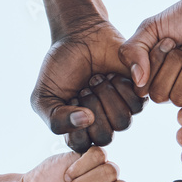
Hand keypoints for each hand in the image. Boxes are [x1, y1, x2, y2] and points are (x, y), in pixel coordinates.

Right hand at [31, 17, 146, 152]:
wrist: (79, 35)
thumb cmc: (59, 67)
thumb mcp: (43, 96)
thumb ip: (55, 119)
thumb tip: (86, 120)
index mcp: (79, 130)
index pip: (83, 145)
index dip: (75, 123)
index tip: (68, 98)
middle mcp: (102, 123)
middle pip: (105, 137)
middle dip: (92, 108)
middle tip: (84, 86)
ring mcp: (120, 109)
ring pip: (123, 122)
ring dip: (106, 96)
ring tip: (96, 78)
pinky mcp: (137, 94)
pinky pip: (137, 104)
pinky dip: (120, 86)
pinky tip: (110, 73)